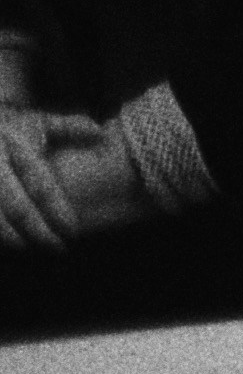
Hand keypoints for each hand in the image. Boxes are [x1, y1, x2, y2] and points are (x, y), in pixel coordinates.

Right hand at [0, 115, 76, 252]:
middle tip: (58, 250)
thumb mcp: (37, 121)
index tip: (73, 231)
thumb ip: (69, 127)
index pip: (41, 186)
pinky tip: (10, 248)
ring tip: (33, 252)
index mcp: (18, 148)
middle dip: (39, 233)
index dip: (57, 211)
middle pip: (18, 208)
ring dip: (14, 240)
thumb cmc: (9, 128)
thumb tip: (102, 134)